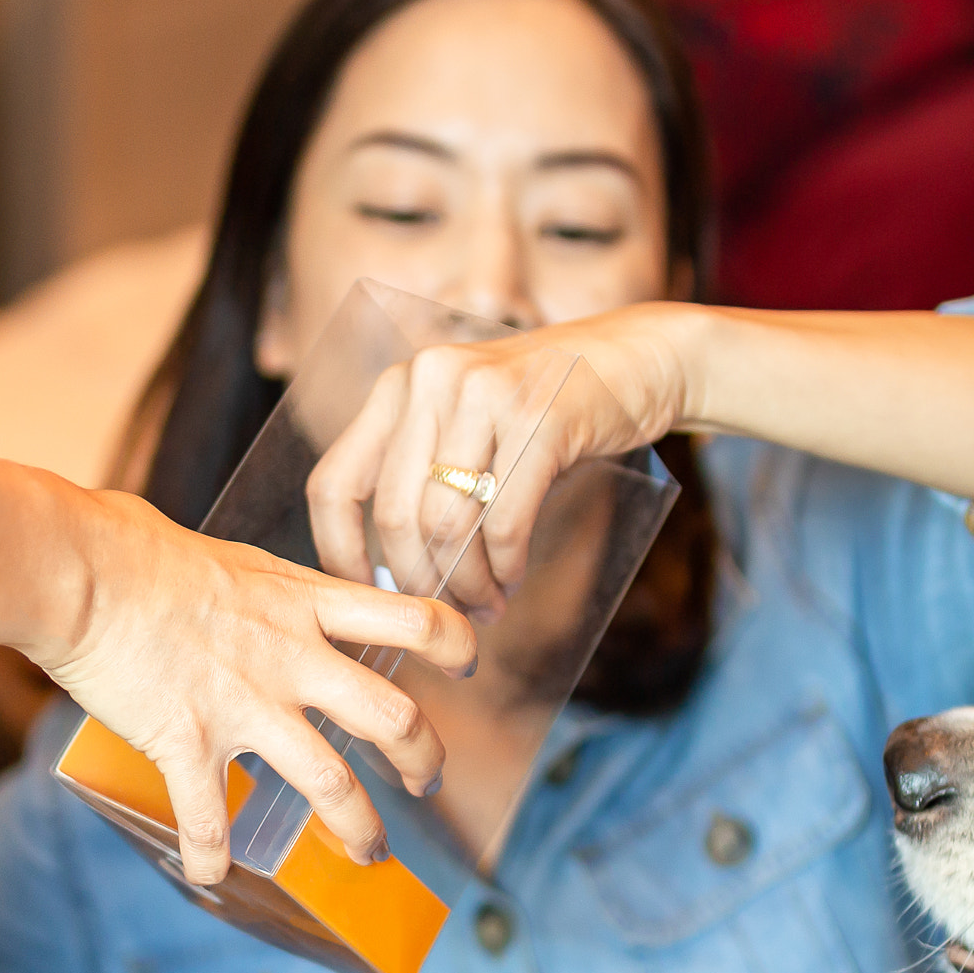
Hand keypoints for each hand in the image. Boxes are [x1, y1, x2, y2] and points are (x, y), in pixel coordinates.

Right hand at [33, 489, 478, 883]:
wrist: (80, 568)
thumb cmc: (144, 551)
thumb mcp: (243, 563)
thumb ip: (278, 593)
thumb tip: (283, 593)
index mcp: (309, 606)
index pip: (414, 618)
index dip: (456, 643)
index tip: (469, 662)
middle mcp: (293, 658)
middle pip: (394, 716)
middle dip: (423, 758)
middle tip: (426, 781)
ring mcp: (244, 703)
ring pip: (330, 779)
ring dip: (359, 825)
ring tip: (371, 851)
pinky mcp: (188, 739)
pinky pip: (208, 817)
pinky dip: (213, 856)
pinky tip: (213, 878)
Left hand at [306, 303, 691, 616]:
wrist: (639, 357)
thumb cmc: (550, 406)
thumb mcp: (471, 422)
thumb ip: (426, 472)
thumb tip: (392, 573)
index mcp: (399, 385)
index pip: (334, 481)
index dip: (340, 552)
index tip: (368, 596)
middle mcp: (431, 380)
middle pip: (394, 515)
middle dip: (418, 582)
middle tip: (446, 614)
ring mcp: (484, 395)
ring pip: (448, 525)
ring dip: (467, 583)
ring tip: (486, 604)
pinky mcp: (541, 418)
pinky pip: (505, 521)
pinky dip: (506, 566)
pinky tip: (514, 579)